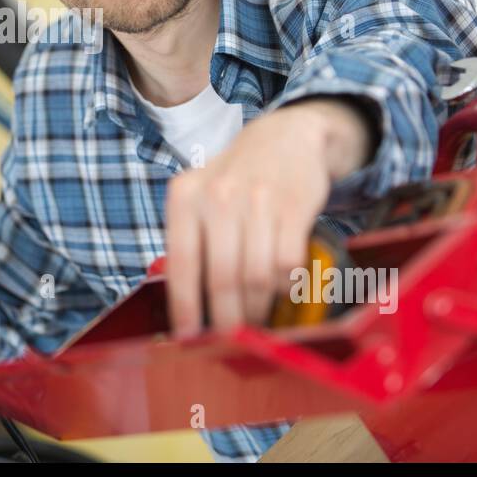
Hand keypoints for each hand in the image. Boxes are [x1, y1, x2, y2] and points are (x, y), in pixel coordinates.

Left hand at [163, 98, 371, 336]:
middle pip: (223, 279)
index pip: (182, 264)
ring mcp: (258, 200)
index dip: (186, 308)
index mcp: (185, 196)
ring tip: (256, 318)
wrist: (285, 136)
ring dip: (257, 308)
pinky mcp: (294, 206)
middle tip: (230, 339)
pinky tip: (280, 287)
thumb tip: (189, 307)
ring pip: (257, 277)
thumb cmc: (235, 178)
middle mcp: (218, 196)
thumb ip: (192, 242)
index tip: (189, 337)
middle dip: (227, 320)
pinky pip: (288, 266)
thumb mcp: (201, 197)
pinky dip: (285, 286)